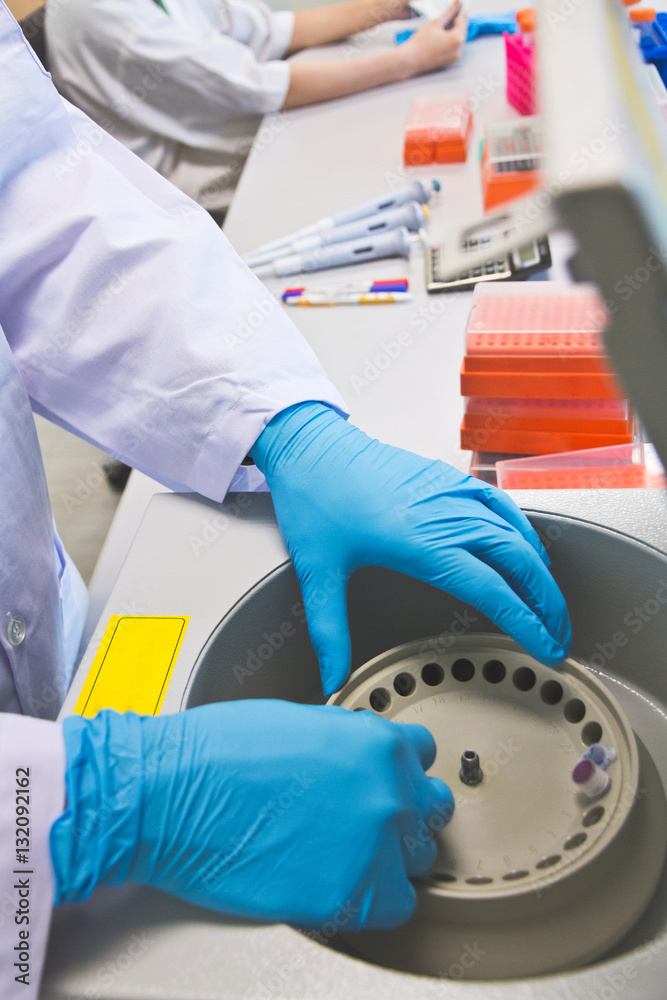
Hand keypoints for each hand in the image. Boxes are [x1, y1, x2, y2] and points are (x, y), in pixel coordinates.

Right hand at [50, 702, 453, 928]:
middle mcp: (387, 792)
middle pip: (428, 810)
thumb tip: (359, 762)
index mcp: (377, 742)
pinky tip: (342, 884)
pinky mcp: (350, 896)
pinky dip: (374, 899)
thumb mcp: (302, 723)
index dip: (396, 770)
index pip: (422, 756)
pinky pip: (396, 906)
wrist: (172, 795)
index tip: (381, 781)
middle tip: (365, 819)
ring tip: (347, 853)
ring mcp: (373, 846)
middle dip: (400, 812)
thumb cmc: (217, 754)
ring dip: (388, 855)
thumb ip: (348, 743)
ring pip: (416, 858)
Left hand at [251, 403, 570, 694]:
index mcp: (419, 543)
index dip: (526, 621)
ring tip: (551, 601)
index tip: (546, 646)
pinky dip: (523, 528)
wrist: (310, 448)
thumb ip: (329, 631)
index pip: (491, 589)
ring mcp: (449, 492)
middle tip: (560, 634)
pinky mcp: (446, 477)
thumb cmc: (315, 502)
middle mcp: (444, 515)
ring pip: (514, 532)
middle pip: (517, 561)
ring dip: (540, 569)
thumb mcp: (317, 573)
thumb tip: (332, 677)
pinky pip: (499, 503)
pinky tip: (529, 547)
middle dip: (547, 601)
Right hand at [401, 2, 466, 73]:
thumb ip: (449, 12)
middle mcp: (458, 50)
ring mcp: (454, 57)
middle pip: (462, 31)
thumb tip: (457, 2)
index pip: (464, 21)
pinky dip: (450, 40)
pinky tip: (440, 37)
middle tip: (448, 14)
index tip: (457, 5)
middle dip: (456, 22)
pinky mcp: (449, 62)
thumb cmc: (421, 42)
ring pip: (458, 39)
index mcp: (457, 39)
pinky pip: (453, 47)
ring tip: (442, 26)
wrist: (410, 61)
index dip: (460, 11)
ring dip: (453, 31)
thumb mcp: (436, 23)